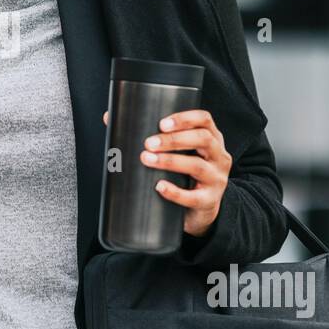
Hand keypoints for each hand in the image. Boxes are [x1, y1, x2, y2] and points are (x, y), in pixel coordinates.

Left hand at [103, 108, 230, 237]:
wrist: (201, 211)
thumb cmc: (184, 175)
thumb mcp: (177, 154)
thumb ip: (151, 136)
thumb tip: (110, 117)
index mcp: (211, 139)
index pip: (205, 120)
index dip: (185, 118)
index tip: (162, 123)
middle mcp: (218, 156)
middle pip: (203, 139)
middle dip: (174, 139)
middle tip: (148, 143)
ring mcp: (216, 179)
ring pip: (197, 166)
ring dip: (170, 161)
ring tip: (147, 159)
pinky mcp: (209, 201)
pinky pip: (194, 197)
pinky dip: (175, 192)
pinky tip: (159, 187)